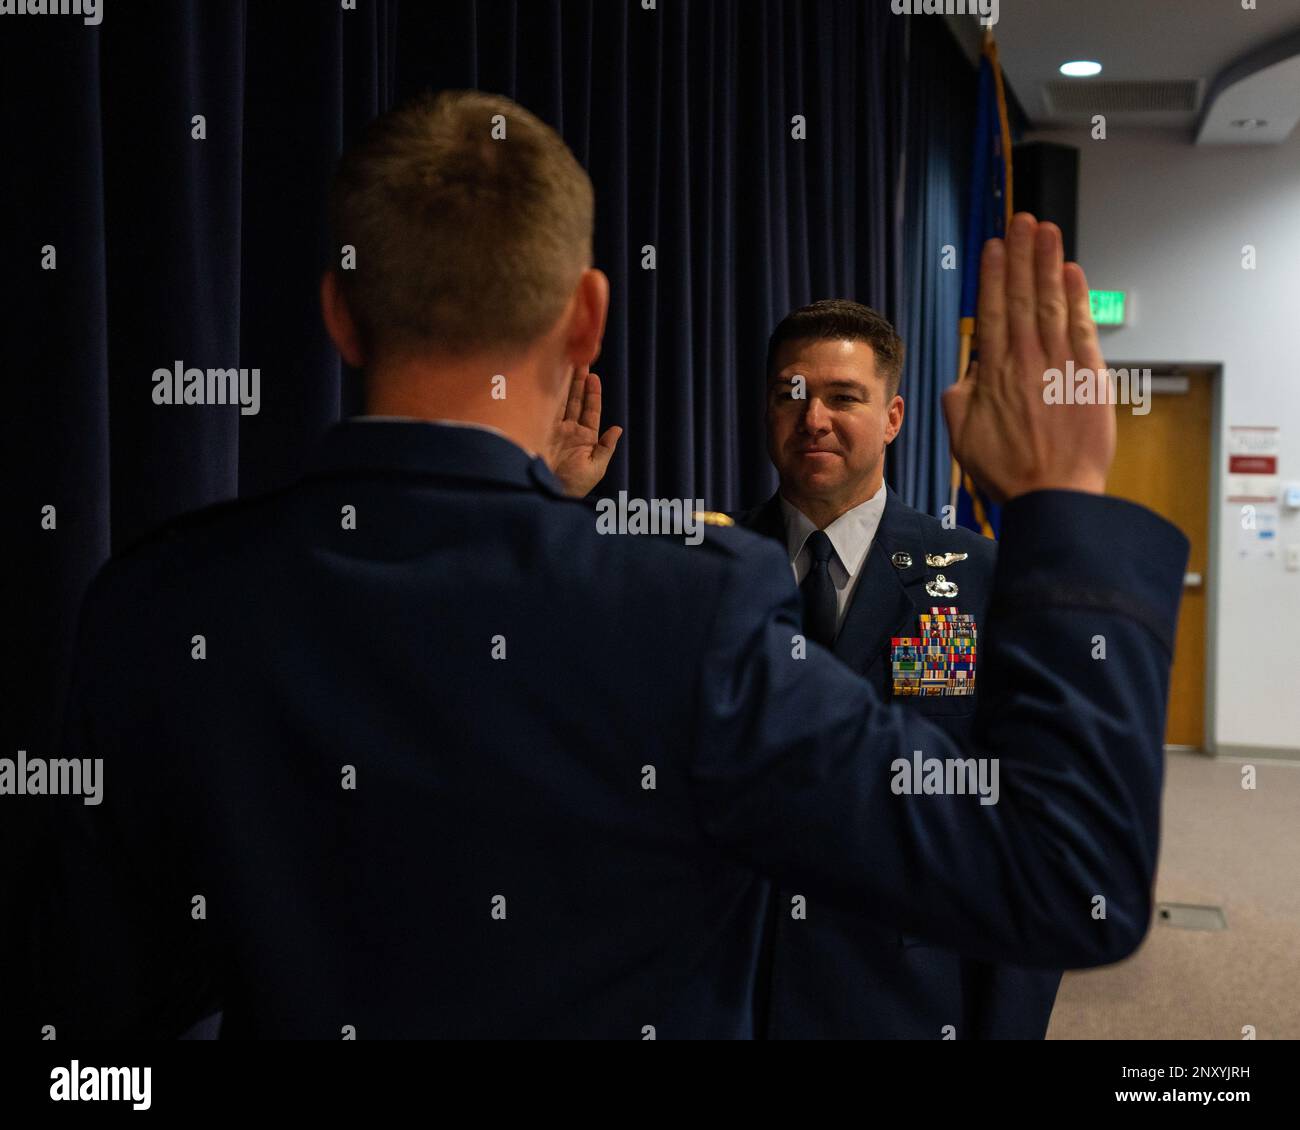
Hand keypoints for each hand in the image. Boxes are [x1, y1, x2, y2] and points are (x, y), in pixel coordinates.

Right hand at [549, 368, 622, 497]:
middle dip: (577, 382)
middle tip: (580, 361)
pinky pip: (546, 408)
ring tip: (567, 363)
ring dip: (564, 384)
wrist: (548, 493)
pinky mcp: (540, 430)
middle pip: (574, 401)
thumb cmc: (575, 486)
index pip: (590, 411)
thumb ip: (606, 447)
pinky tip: (551, 379)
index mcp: (585, 438)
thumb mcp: (595, 468)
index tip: (594, 376)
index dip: (592, 394)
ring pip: (560, 401)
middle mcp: (569, 431)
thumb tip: (617, 429)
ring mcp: (554, 429)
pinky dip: (549, 394)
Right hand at [942, 214, 1114, 502]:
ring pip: (1051, 302)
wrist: (1053, 495)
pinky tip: (1071, 271)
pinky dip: (1077, 296)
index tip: (994, 246)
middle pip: (1022, 296)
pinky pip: (1082, 326)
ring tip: (1046, 230)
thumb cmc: (1006, 471)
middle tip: (1022, 220)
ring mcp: (1060, 365)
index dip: (993, 275)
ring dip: (1048, 263)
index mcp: (992, 373)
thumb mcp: (962, 435)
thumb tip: (972, 370)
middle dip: (1022, 255)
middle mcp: (1027, 360)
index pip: (992, 311)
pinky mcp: (1089, 376)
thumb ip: (962, 395)